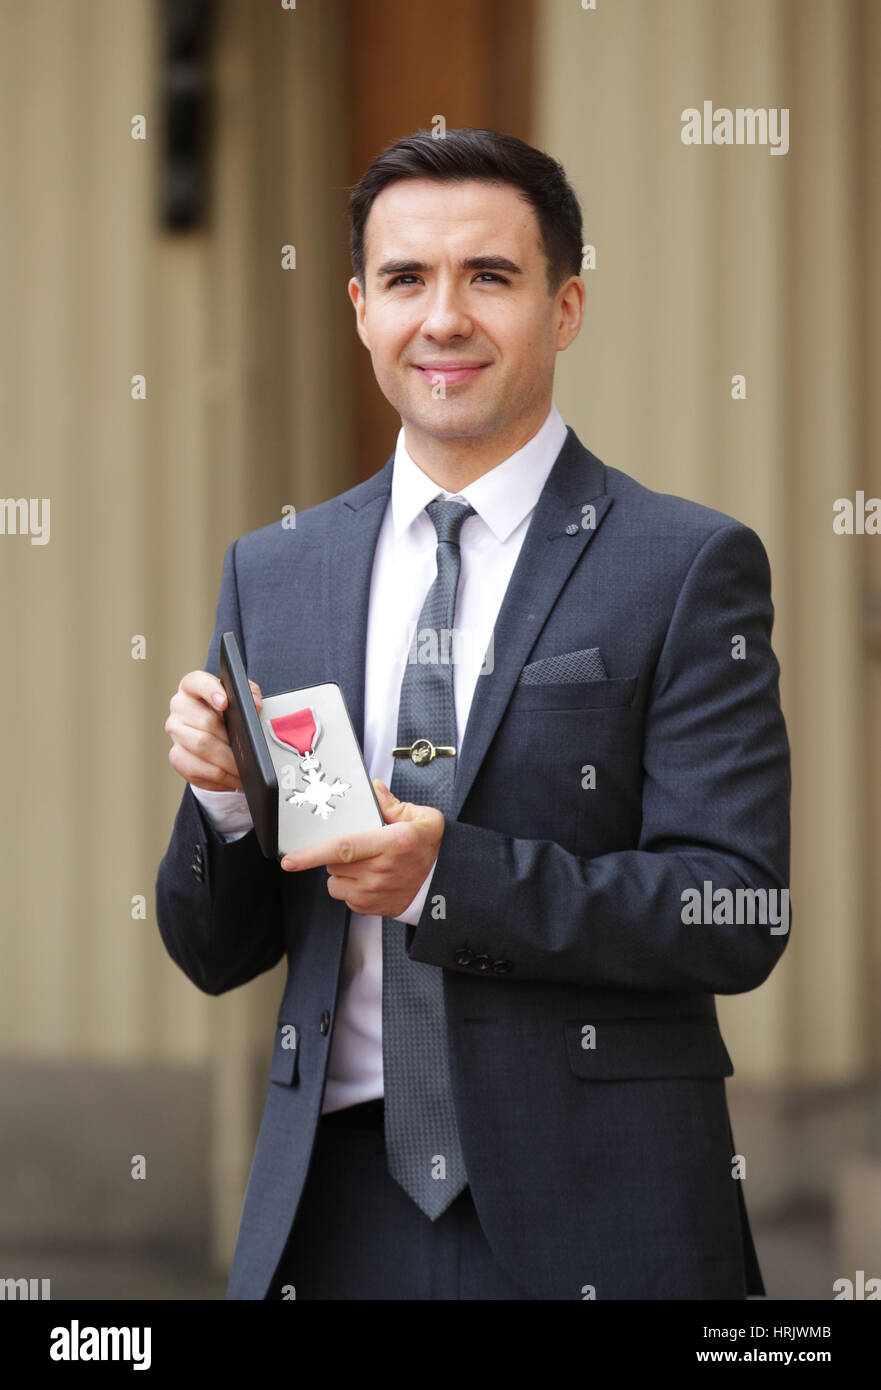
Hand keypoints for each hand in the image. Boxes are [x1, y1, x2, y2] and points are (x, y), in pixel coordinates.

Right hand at [165, 669, 262, 791]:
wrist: (217, 735)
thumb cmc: (229, 712)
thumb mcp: (242, 697)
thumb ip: (250, 695)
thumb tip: (254, 705)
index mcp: (193, 686)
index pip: (197, 682)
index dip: (210, 691)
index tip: (226, 702)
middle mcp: (179, 707)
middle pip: (204, 722)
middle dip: (230, 739)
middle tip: (250, 752)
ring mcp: (176, 732)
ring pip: (201, 748)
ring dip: (227, 762)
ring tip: (247, 769)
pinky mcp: (176, 756)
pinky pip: (196, 770)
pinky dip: (218, 777)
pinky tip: (233, 779)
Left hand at [280, 780, 443, 918]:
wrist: (444, 883)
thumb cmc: (430, 848)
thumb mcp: (423, 817)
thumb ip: (392, 803)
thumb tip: (373, 789)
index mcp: (392, 843)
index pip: (343, 848)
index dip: (312, 854)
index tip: (290, 860)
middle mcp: (381, 870)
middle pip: (335, 863)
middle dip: (338, 855)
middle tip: (360, 848)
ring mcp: (375, 893)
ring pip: (335, 882)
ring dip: (341, 873)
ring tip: (364, 866)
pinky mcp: (371, 908)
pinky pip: (345, 897)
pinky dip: (350, 888)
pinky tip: (370, 880)